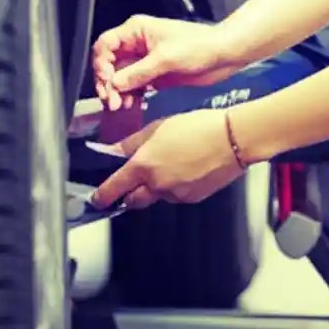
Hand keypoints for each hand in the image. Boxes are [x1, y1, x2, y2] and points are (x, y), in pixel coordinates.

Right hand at [91, 15, 246, 110]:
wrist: (223, 55)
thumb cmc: (198, 46)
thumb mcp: (165, 59)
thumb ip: (138, 72)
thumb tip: (114, 85)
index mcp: (136, 30)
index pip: (105, 45)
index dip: (101, 64)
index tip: (107, 82)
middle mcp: (136, 44)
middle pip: (109, 63)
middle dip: (108, 82)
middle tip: (112, 101)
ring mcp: (144, 60)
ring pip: (120, 77)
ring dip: (118, 92)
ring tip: (122, 105)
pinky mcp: (153, 74)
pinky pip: (133, 85)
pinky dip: (130, 95)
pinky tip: (131, 104)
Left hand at [91, 108, 245, 208]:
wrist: (232, 139)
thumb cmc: (199, 127)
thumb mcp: (158, 127)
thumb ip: (131, 142)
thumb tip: (113, 150)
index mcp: (144, 166)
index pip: (114, 188)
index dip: (102, 196)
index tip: (96, 199)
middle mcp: (157, 185)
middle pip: (133, 201)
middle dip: (128, 195)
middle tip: (130, 185)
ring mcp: (176, 195)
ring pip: (156, 197)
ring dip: (155, 188)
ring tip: (170, 165)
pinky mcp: (192, 198)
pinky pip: (176, 196)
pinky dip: (175, 187)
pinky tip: (186, 169)